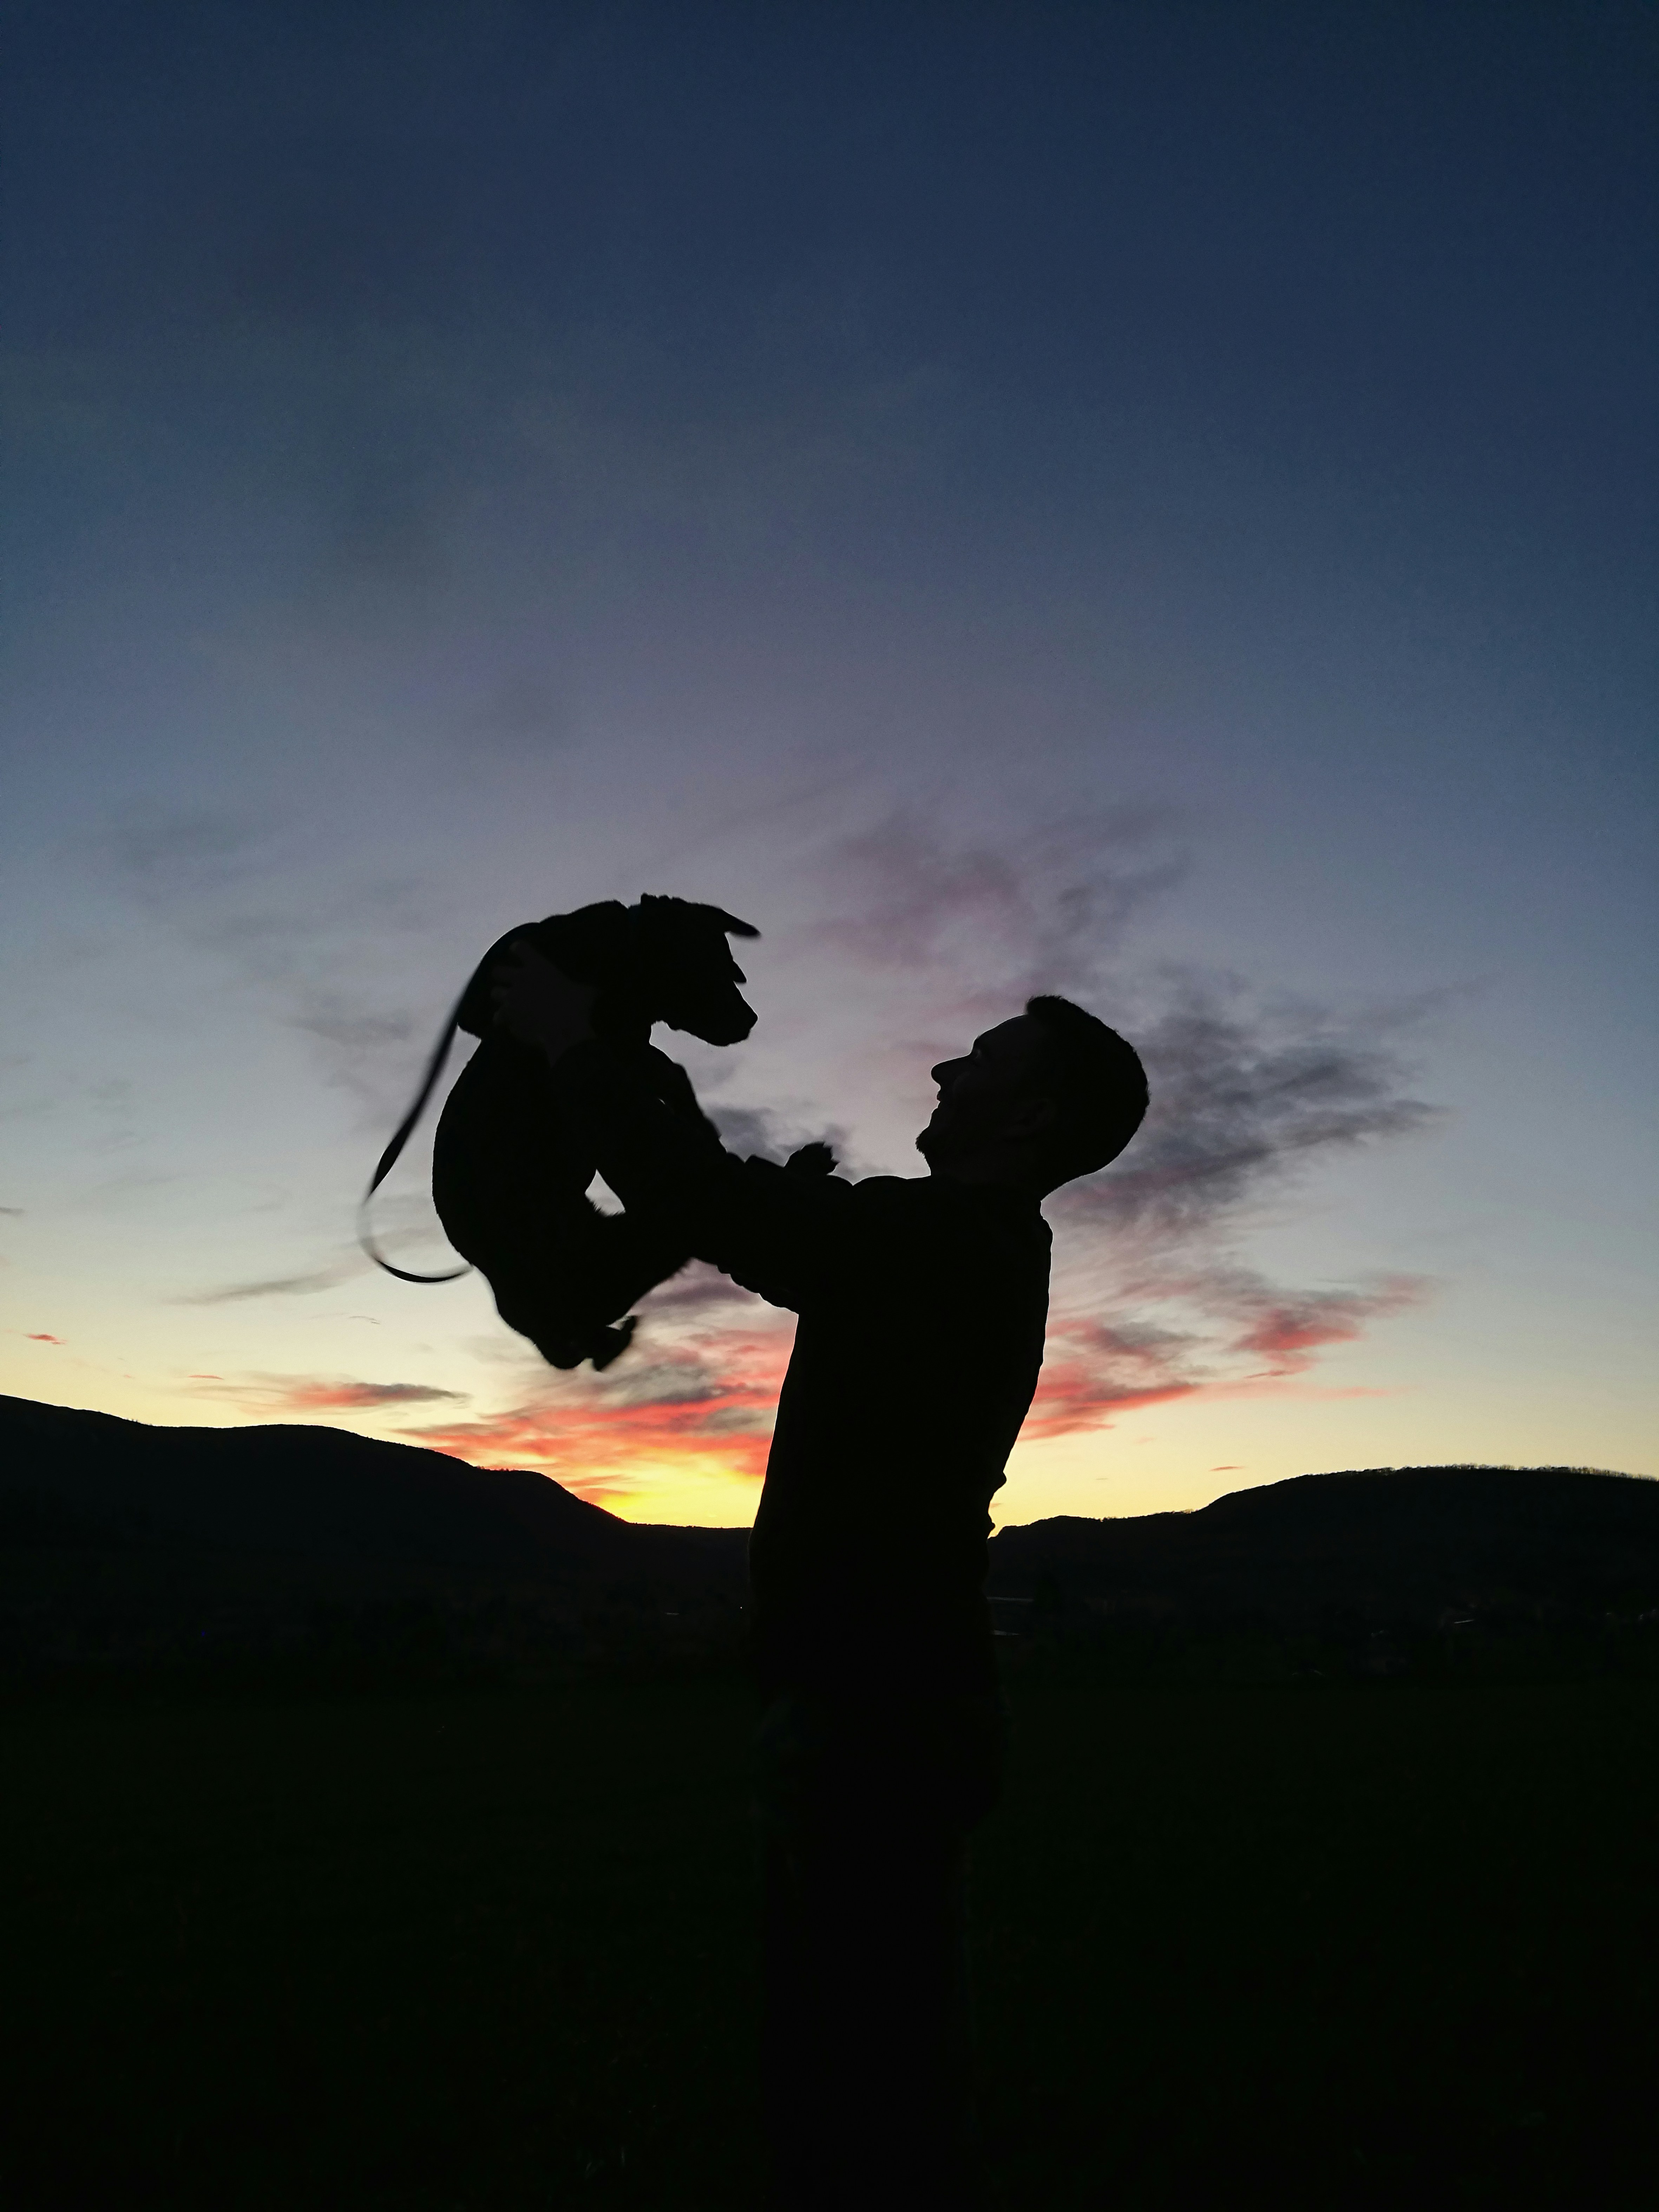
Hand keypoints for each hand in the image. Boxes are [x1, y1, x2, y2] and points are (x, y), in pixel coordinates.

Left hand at [489, 941, 597, 1064]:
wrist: (565, 1033)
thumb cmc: (577, 1008)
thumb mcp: (585, 992)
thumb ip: (584, 987)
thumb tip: (599, 988)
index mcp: (539, 967)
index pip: (519, 948)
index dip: (517, 949)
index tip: (518, 952)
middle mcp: (520, 979)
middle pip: (498, 971)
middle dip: (502, 976)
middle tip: (509, 981)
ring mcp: (511, 999)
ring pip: (495, 993)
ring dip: (501, 997)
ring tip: (508, 1003)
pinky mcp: (508, 1018)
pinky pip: (498, 1017)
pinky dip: (503, 1020)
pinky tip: (509, 1024)